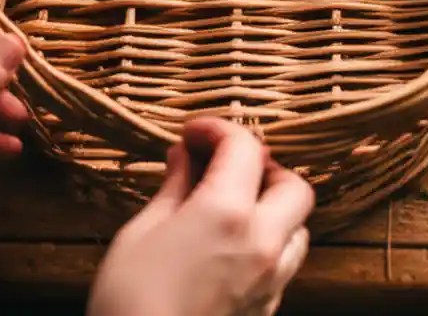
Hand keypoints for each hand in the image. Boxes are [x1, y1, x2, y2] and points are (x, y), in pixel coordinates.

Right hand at [89, 118, 314, 315]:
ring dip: (274, 208)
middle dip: (263, 167)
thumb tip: (184, 156)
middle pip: (294, 185)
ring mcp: (272, 281)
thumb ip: (174, 189)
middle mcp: (263, 243)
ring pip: (299, 229)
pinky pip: (285, 266)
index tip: (192, 134)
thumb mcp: (141, 233)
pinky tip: (232, 248)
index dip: (218, 130)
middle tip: (223, 166)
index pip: (245, 148)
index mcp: (228, 213)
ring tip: (232, 208)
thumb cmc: (128, 301)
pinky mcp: (268, 310)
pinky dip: (269, 245)